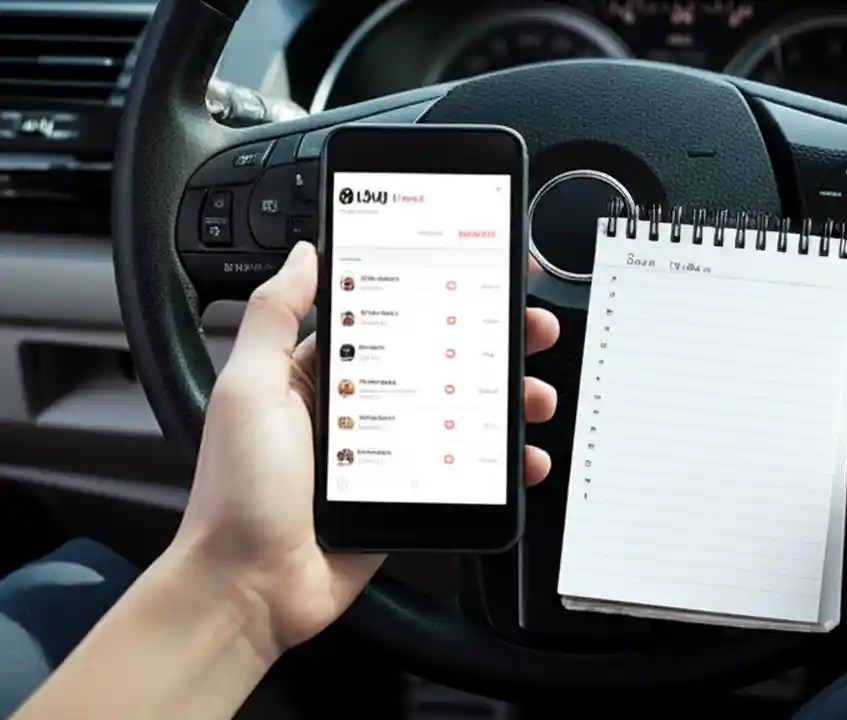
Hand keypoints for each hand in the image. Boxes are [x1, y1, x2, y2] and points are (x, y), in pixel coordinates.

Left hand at [170, 242, 560, 655]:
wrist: (251, 587)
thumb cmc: (238, 491)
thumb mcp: (248, 388)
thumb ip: (275, 316)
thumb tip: (304, 253)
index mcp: (321, 373)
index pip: (394, 318)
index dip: (442, 296)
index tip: (484, 278)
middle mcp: (361, 408)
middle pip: (442, 362)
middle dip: (493, 344)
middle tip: (532, 330)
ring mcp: (390, 454)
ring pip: (464, 414)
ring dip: (509, 401)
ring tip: (536, 396)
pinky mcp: (410, 495)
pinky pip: (466, 472)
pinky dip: (504, 465)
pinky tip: (526, 458)